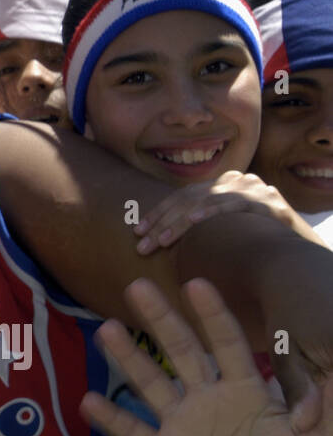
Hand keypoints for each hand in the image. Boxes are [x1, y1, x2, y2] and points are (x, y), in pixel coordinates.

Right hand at [81, 278, 332, 435]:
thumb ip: (324, 407)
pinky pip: (134, 434)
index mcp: (244, 391)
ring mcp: (181, 425)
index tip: (196, 284)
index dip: (212, 315)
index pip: (226, 345)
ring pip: (150, 384)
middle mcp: (207, 399)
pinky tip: (87, 401)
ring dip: (128, 358)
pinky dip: (110, 420)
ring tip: (107, 330)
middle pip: (180, 351)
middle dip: (160, 319)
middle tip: (138, 286)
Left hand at [133, 170, 316, 253]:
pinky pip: (235, 205)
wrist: (298, 253)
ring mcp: (254, 191)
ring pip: (207, 202)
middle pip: (190, 198)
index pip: (182, 196)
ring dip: (179, 223)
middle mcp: (237, 182)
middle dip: (162, 222)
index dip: (158, 213)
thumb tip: (156, 235)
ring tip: (160, 242)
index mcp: (223, 185)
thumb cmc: (255, 242)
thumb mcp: (223, 228)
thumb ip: (198, 223)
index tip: (137, 232)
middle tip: (141, 244)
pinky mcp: (270, 204)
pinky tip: (195, 221)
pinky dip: (213, 211)